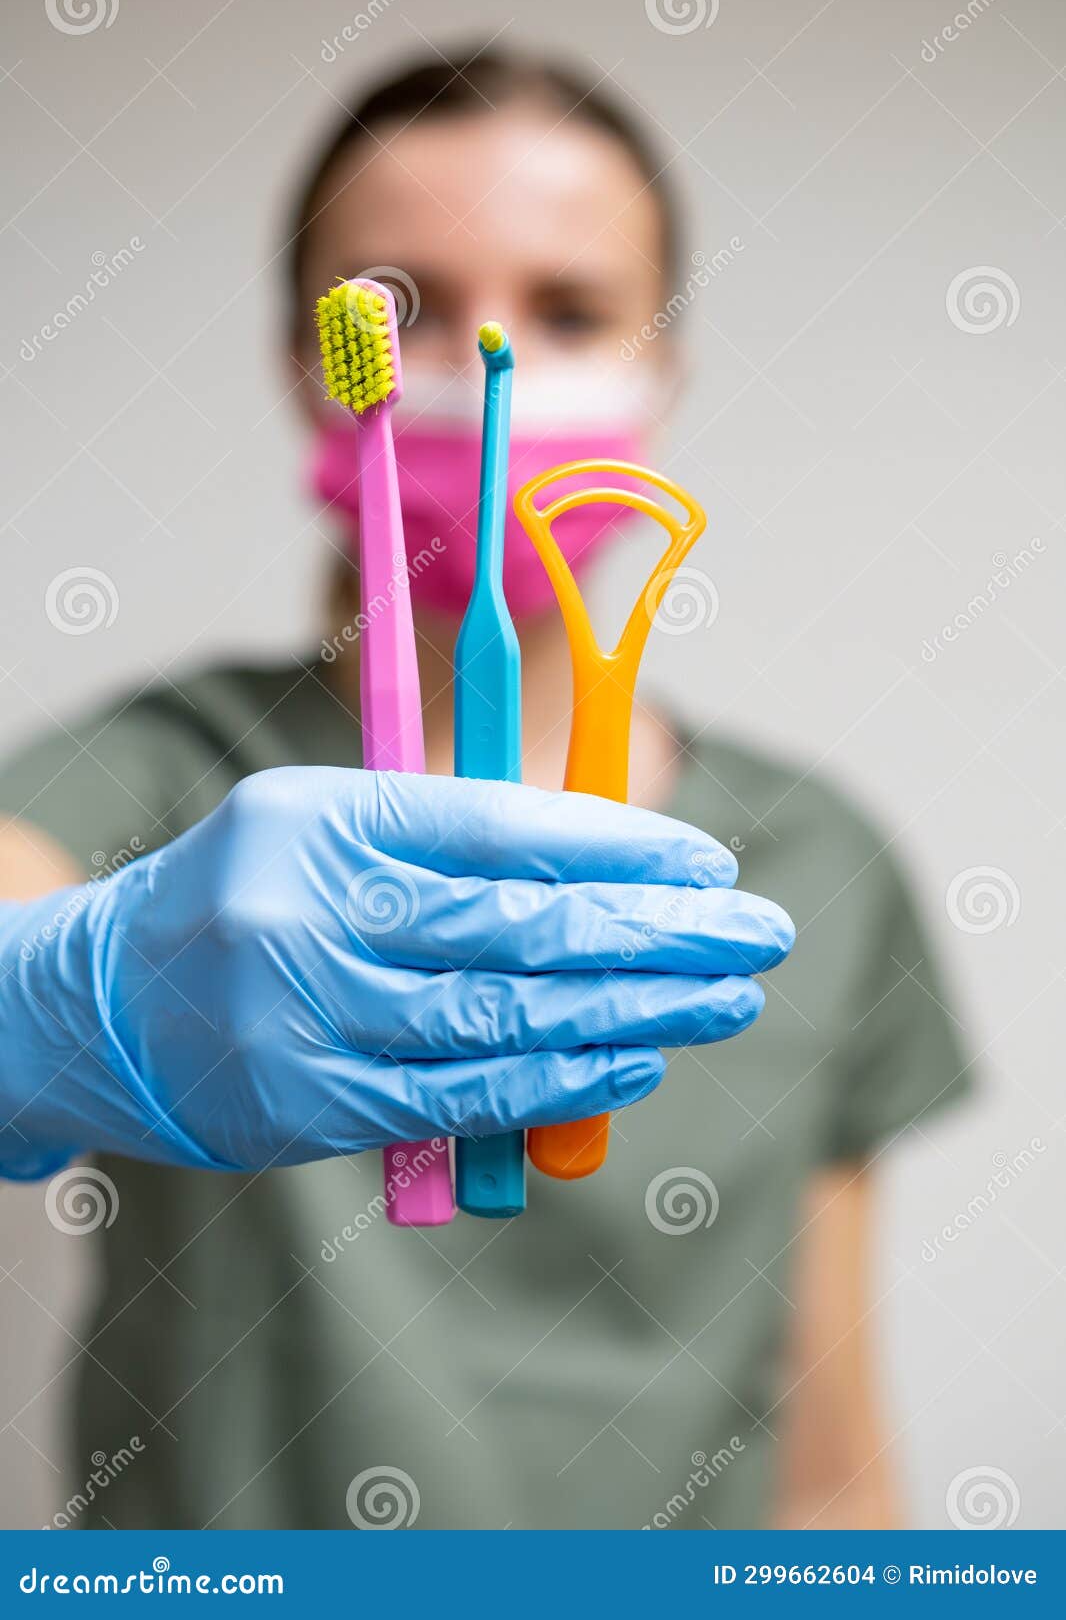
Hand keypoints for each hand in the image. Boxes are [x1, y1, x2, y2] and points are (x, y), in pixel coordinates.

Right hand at [0, 766, 792, 1174]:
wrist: (105, 1004)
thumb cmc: (250, 897)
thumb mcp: (330, 828)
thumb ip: (450, 843)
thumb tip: (608, 870)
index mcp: (325, 818)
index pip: (498, 826)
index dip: (616, 844)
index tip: (706, 861)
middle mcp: (314, 911)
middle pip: (521, 923)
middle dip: (656, 930)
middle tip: (757, 931)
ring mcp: (308, 1014)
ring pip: (506, 1016)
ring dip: (634, 1009)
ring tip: (726, 998)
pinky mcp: (311, 1105)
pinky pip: (462, 1094)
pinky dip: (559, 1077)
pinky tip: (637, 1057)